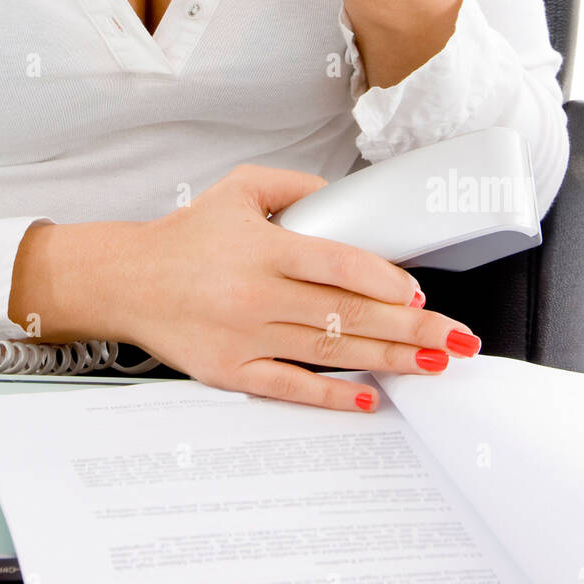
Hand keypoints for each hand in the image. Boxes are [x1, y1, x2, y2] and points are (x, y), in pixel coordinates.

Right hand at [115, 164, 481, 410]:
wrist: (127, 280)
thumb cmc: (185, 236)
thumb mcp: (238, 189)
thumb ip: (294, 186)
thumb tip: (343, 197)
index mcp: (262, 248)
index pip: (336, 264)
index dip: (384, 280)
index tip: (419, 293)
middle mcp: (256, 294)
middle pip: (346, 313)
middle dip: (410, 328)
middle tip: (456, 337)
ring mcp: (245, 337)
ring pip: (330, 351)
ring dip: (388, 358)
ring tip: (432, 363)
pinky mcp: (232, 370)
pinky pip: (292, 387)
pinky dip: (333, 395)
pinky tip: (369, 396)